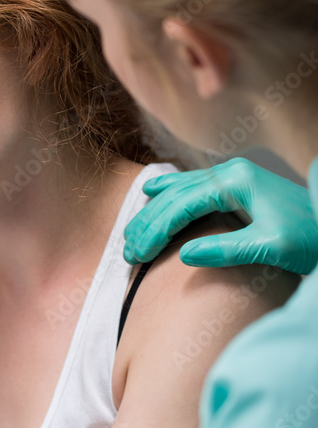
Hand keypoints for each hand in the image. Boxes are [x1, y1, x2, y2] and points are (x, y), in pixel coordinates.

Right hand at [123, 158, 317, 274]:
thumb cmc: (310, 239)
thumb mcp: (271, 248)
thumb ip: (228, 250)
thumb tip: (184, 255)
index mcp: (236, 182)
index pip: (181, 206)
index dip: (155, 231)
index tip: (137, 255)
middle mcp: (231, 172)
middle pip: (175, 196)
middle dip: (148, 224)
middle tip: (128, 252)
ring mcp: (234, 175)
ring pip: (180, 189)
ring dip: (153, 211)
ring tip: (131, 233)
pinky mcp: (238, 184)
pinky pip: (193, 186)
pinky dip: (169, 192)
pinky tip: (153, 191)